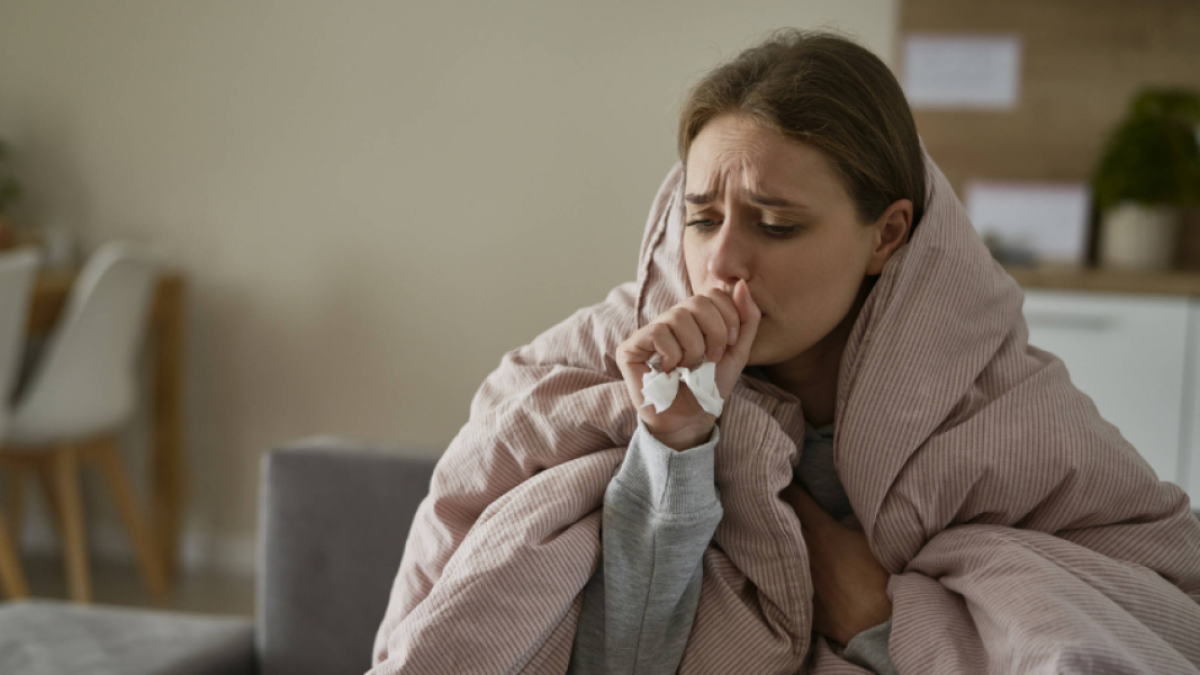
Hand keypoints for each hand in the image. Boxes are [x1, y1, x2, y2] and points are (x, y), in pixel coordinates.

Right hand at [616, 279, 760, 450]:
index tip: (729, 346)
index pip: (713, 293)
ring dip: (694, 348)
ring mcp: (649, 331)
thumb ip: (746, 319)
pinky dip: (672, 355)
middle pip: (698, 301)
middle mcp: (670, 319)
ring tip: (689, 367)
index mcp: (694, 318)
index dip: (728, 317)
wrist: (691, 421)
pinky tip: (670, 371)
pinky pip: (657, 333)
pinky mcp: (630, 347)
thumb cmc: (710, 388)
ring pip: (679, 317)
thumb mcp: (738, 353)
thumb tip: (741, 284)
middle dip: (715, 332)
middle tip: (712, 358)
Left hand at [782, 484, 891, 646]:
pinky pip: (782, 587)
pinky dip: (778, 578)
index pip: (796, 500)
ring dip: (774, 545)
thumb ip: (854, 522)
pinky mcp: (799, 604)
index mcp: (822, 532)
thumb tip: (852, 509)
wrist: (880, 624)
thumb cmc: (882, 578)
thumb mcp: (874, 540)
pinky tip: (776, 574)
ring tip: (766, 535)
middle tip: (767, 501)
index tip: (781, 480)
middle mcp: (804, 552)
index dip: (789, 488)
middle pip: (779, 524)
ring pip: (777, 555)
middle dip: (775, 512)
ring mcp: (799, 579)